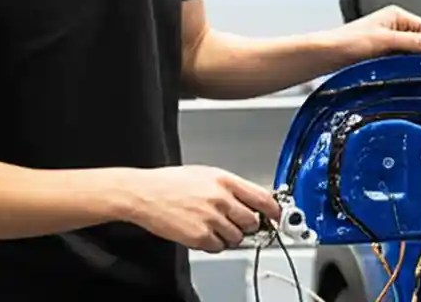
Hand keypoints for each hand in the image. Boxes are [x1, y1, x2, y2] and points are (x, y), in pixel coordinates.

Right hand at [126, 166, 280, 252]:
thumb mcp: (204, 174)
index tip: (276, 217)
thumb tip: (248, 199)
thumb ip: (228, 187)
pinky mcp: (200, 236)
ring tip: (212, 226)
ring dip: (230, 236)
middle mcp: (221, 198)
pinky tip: (202, 233)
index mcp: (224, 180)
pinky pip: (219, 247)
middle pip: (252, 221)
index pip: (262, 197)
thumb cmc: (169, 183)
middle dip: (247, 225)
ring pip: (237, 237)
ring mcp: (211, 218)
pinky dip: (214, 244)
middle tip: (237, 223)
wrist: (144, 194)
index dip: (273, 210)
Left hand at [328, 4, 420, 62]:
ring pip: (409, 52)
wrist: (325, 54)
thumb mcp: (384, 41)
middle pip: (419, 40)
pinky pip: (398, 59)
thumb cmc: (346, 42)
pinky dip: (400, 66)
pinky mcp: (379, 52)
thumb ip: (411, 42)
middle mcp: (392, 25)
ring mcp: (386, 38)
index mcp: (396, 15)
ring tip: (406, 70)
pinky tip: (396, 72)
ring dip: (409, 61)